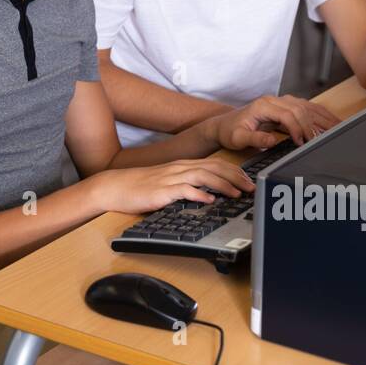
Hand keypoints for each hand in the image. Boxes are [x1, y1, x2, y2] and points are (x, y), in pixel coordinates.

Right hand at [88, 158, 254, 213]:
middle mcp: (179, 168)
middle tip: (251, 187)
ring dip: (223, 185)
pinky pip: (184, 190)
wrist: (114, 187)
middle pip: (214, 167)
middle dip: (236, 177)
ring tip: (237, 194)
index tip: (248, 181)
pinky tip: (209, 200)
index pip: (215, 163)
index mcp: (182, 166)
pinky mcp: (161, 191)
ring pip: (203, 176)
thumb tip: (209, 194)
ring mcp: (170, 179)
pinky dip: (199, 194)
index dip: (234, 171)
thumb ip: (187, 185)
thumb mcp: (167, 183)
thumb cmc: (140, 187)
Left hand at [212, 94, 339, 149]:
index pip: (287, 114)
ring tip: (336, 129)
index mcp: (263, 106)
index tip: (301, 142)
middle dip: (311, 126)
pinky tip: (330, 121)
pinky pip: (306, 107)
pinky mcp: (284, 106)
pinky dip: (319, 114)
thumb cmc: (230, 132)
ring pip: (306, 106)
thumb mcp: (238, 139)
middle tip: (320, 141)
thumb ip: (254, 139)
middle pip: (300, 109)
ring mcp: (280, 101)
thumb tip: (272, 141)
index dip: (297, 128)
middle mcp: (273, 100)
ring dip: (321, 118)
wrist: (224, 125)